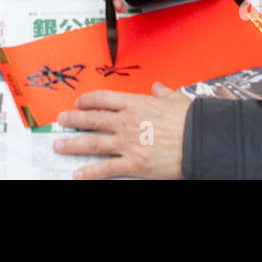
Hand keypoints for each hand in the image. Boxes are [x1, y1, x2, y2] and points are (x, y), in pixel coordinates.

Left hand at [53, 84, 188, 178]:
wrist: (202, 140)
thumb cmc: (192, 120)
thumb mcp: (177, 99)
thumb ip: (164, 93)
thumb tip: (158, 87)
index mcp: (137, 104)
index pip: (103, 99)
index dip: (87, 100)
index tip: (79, 102)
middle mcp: (127, 122)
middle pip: (92, 119)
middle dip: (74, 119)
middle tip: (62, 120)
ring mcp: (128, 144)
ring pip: (93, 143)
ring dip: (74, 144)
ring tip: (59, 146)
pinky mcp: (134, 165)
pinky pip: (106, 169)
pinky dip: (90, 172)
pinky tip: (78, 174)